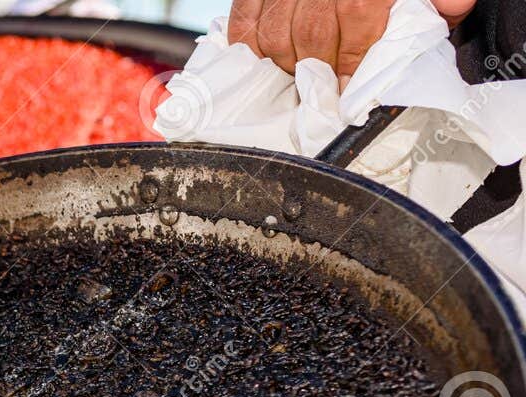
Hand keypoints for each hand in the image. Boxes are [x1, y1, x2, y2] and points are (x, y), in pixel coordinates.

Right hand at [228, 0, 475, 87]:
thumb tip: (453, 9)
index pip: (356, 18)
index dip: (352, 60)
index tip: (350, 85)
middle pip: (311, 32)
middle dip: (319, 68)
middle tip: (326, 87)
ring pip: (274, 32)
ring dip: (286, 62)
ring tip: (300, 73)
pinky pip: (244, 20)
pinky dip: (250, 44)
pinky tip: (266, 57)